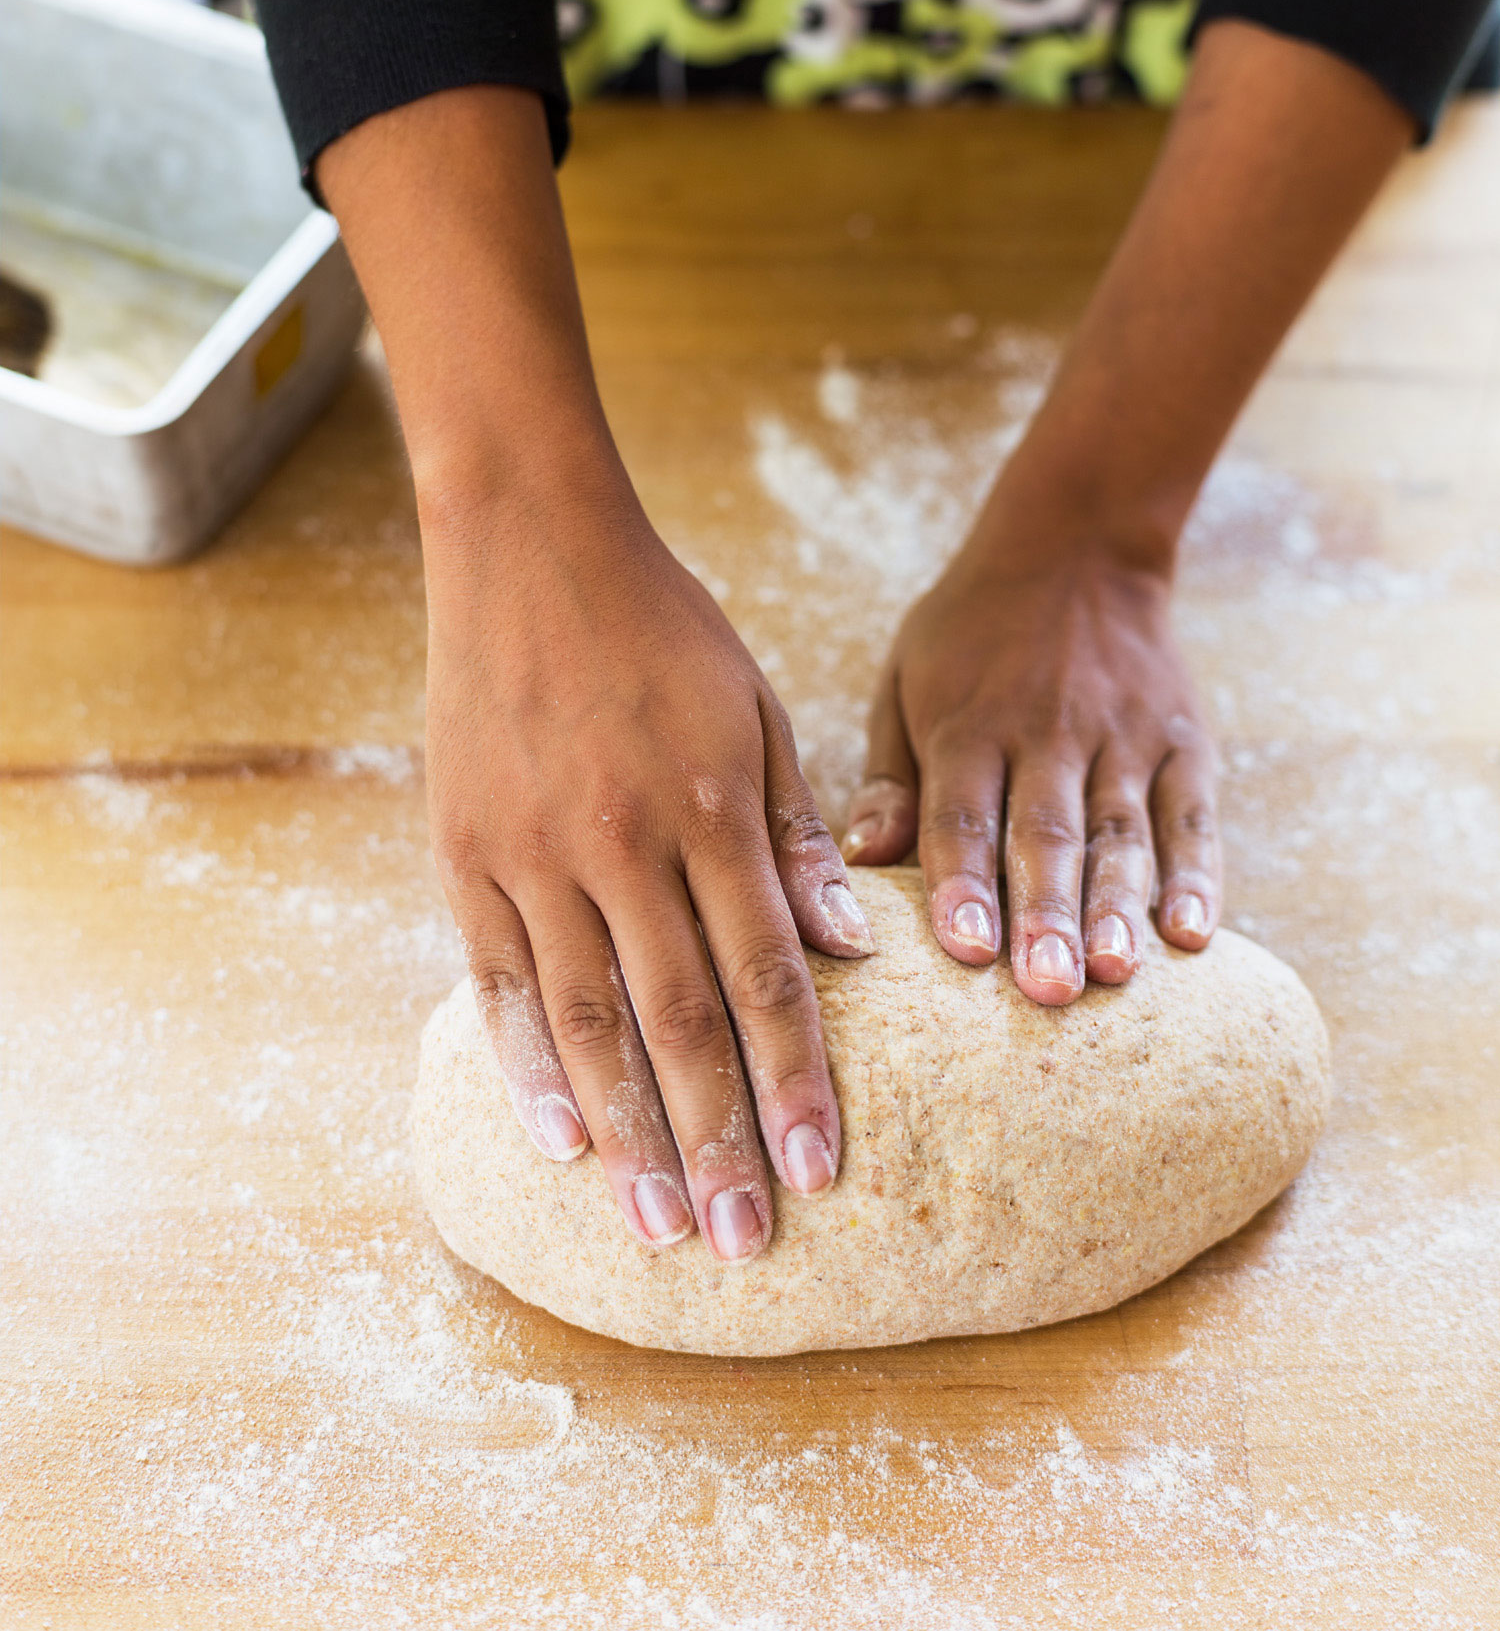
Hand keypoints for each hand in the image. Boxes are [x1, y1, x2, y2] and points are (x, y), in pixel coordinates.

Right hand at [422, 490, 871, 1259]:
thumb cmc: (666, 629)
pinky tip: (555, 1140)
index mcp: (710, 808)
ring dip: (626, 1133)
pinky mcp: (464, 852)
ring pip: (586, 1022)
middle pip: (681, 1022)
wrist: (531, 546)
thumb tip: (852, 953)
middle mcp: (622, 843)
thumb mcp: (758, 713)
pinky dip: (524, 1066)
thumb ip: (800, 838)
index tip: (825, 1170)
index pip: (767, 977)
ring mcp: (533, 852)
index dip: (799, 1080)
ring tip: (659, 1227)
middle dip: (719, 1142)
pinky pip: (498, 978)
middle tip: (746, 1244)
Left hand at [843, 537, 1218, 1002]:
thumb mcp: (904, 681)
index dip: (963, 881)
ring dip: (1118, 908)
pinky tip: (1192, 936)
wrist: (1077, 544)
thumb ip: (890, 776)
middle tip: (1046, 991)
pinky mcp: (1183, 741)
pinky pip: (1191, 816)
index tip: (964, 949)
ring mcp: (1122, 738)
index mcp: (968, 725)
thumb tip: (860, 859)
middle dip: (1046, 914)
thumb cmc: (969, 633)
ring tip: (1115, 974)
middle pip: (1046, 834)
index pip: (962, 813)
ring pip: (1121, 834)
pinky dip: (1196, 876)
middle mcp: (1047, 733)